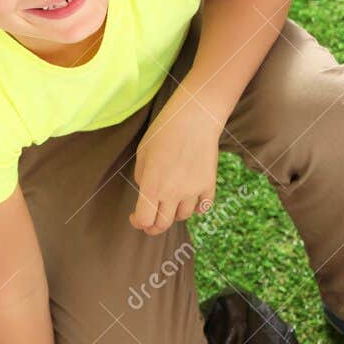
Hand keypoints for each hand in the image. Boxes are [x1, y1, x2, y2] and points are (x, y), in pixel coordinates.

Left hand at [130, 89, 221, 235]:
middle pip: (163, 224)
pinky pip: (204, 206)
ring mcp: (193, 190)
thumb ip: (142, 178)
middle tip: (150, 220)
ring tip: (170, 203)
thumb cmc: (163, 131)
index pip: (144, 219)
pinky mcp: (208, 184)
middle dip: (153, 226)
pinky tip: (191, 201)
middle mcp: (173, 193)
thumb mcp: (143, 154)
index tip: (135, 217)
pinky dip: (197, 207)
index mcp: (152, 186)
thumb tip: (146, 192)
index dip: (138, 222)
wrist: (194, 117)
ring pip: (183, 216)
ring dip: (173, 213)